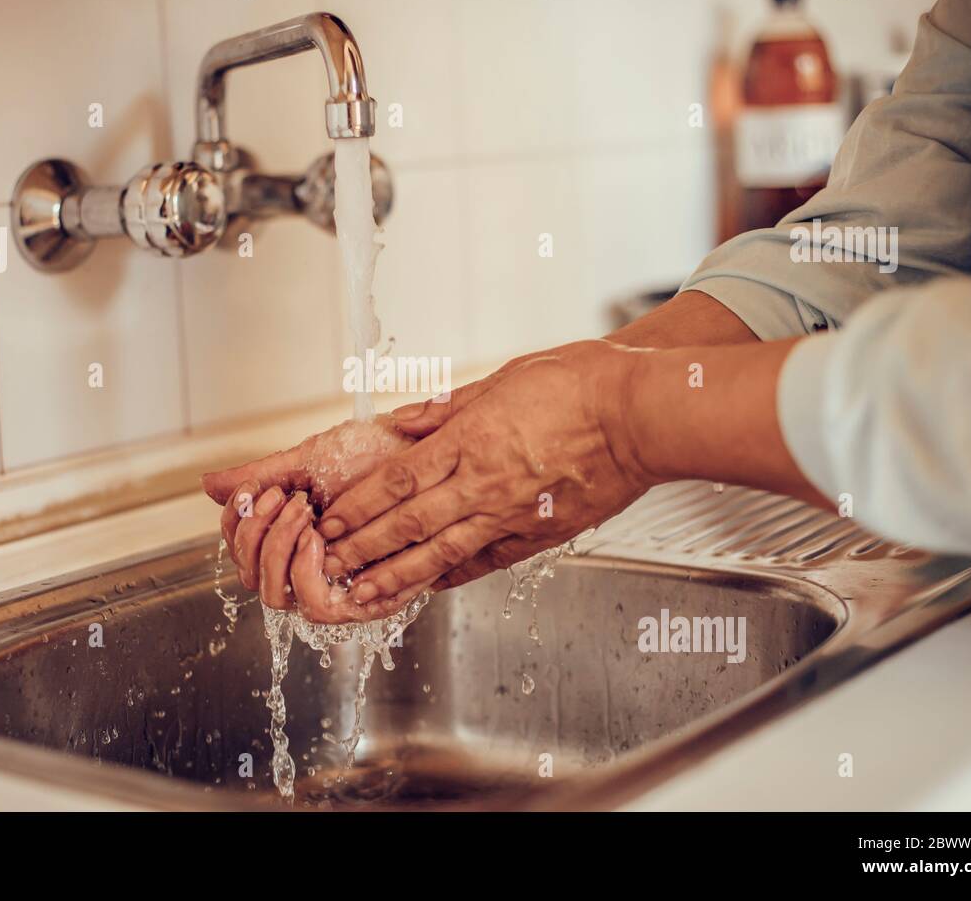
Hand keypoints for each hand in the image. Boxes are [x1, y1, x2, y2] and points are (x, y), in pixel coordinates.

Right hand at [200, 418, 414, 621]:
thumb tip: (208, 486)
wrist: (426, 454)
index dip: (237, 525)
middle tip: (281, 499)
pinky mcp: (364, 598)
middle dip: (253, 536)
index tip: (253, 491)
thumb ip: (261, 475)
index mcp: (294, 535)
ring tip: (301, 512)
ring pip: (275, 596)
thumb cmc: (379, 454)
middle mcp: (310, 565)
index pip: (241, 551)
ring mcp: (336, 584)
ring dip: (276, 551)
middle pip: (250, 577)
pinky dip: (303, 573)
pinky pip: (315, 608)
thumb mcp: (310, 460)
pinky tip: (315, 538)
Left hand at [317, 339, 654, 609]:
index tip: (329, 520)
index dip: (358, 505)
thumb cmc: (583, 384)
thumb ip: (450, 405)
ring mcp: (512, 514)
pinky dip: (452, 576)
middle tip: (328, 565)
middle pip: (408, 522)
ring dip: (396, 576)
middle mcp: (484, 482)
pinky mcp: (540, 534)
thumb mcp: (505, 376)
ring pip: (441, 553)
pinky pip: (486, 561)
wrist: (642, 416)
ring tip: (364, 593)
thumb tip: (406, 419)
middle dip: (362, 547)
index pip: (397, 479)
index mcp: (471, 438)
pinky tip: (428, 586)